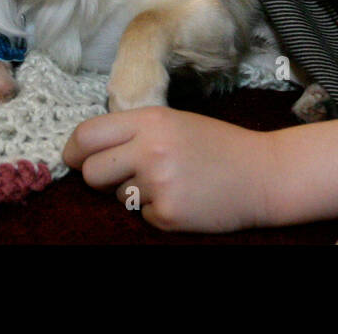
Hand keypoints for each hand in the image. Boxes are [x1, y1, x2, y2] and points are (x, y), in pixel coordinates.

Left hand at [62, 106, 277, 232]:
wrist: (264, 174)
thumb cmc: (218, 146)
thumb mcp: (175, 122)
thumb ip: (134, 131)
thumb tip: (85, 151)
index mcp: (151, 120)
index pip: (86, 135)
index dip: (73, 151)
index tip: (75, 159)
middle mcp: (151, 150)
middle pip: (91, 172)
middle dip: (100, 178)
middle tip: (126, 176)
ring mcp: (159, 184)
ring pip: (115, 196)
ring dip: (132, 194)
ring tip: (169, 182)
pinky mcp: (168, 214)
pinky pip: (141, 216)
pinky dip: (156, 211)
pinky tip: (183, 197)